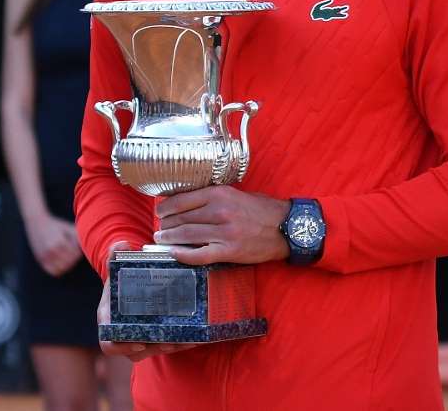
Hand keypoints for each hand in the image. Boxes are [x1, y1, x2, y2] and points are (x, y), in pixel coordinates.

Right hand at [24, 213, 82, 276]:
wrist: (36, 223)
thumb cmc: (56, 225)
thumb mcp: (68, 228)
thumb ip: (78, 237)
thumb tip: (87, 247)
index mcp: (59, 242)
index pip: (76, 255)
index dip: (79, 252)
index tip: (78, 246)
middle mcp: (51, 251)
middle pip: (70, 263)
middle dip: (75, 258)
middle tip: (74, 252)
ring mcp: (44, 257)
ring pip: (62, 269)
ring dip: (68, 265)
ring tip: (69, 257)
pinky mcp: (41, 260)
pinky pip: (53, 271)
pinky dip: (60, 269)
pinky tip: (62, 262)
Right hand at [98, 240, 200, 362]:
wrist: (129, 287)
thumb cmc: (121, 281)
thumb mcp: (117, 269)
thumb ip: (116, 256)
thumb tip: (121, 243)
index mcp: (109, 322)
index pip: (110, 343)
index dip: (122, 346)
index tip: (140, 342)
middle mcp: (122, 334)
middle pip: (134, 351)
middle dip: (153, 348)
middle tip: (169, 342)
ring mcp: (138, 339)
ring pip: (152, 351)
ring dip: (169, 347)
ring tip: (185, 340)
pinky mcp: (153, 339)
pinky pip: (165, 347)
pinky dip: (179, 344)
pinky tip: (194, 338)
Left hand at [154, 185, 291, 265]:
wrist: (287, 227)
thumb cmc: (263, 209)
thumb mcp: (238, 194)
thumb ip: (215, 197)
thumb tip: (188, 201)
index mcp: (221, 194)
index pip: (183, 199)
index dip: (167, 206)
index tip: (160, 211)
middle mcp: (220, 212)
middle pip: (182, 218)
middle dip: (166, 224)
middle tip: (159, 227)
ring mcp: (224, 232)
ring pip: (186, 235)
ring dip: (169, 238)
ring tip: (161, 239)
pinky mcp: (229, 251)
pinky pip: (199, 254)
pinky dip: (183, 254)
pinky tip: (173, 253)